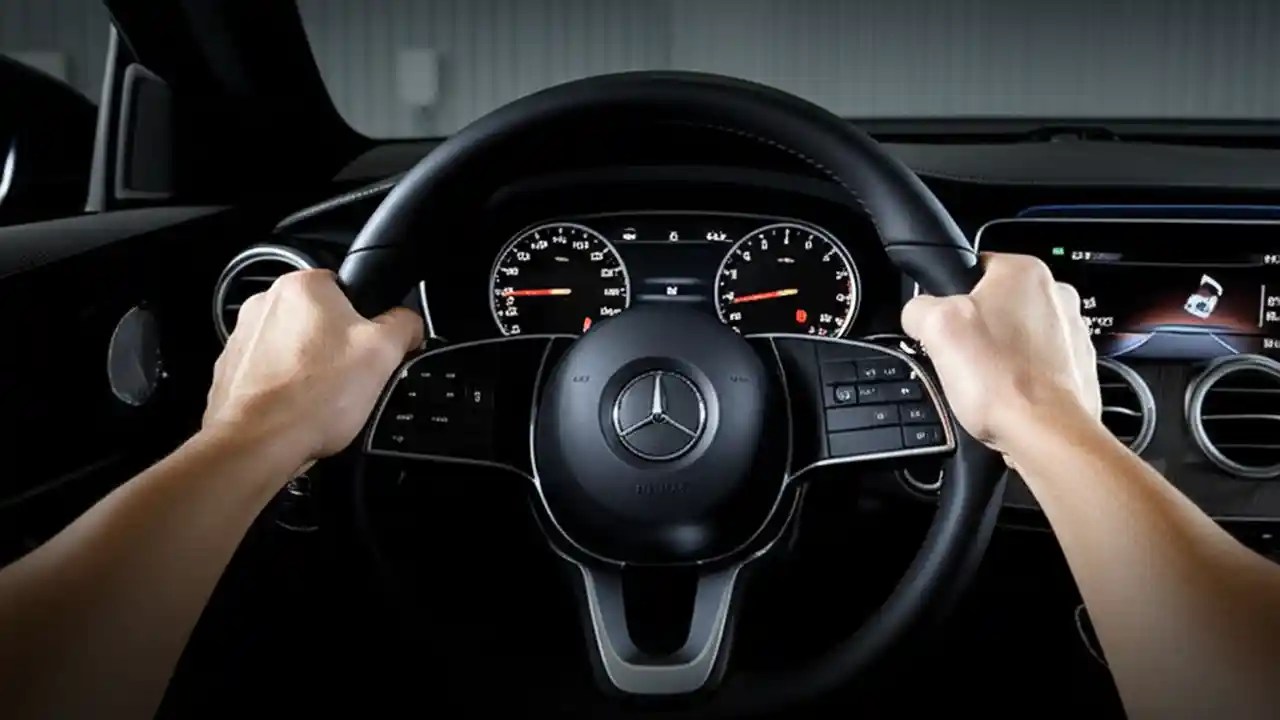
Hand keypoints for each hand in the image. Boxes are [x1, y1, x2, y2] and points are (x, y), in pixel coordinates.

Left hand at [203, 270, 422, 470]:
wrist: (259, 441)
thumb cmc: (313, 396)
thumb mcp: (384, 352)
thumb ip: (404, 324)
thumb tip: (408, 323)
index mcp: (303, 286)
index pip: (348, 290)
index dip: (368, 321)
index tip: (371, 348)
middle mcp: (266, 304)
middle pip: (321, 321)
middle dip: (338, 348)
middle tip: (351, 378)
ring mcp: (244, 337)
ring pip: (296, 349)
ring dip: (311, 369)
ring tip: (323, 397)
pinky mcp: (233, 370)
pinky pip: (273, 374)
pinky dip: (287, 389)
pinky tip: (299, 408)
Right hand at [901, 253, 1101, 450]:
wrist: (1047, 434)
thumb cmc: (1003, 382)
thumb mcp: (935, 327)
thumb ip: (919, 307)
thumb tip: (919, 313)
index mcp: (1024, 271)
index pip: (972, 268)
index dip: (949, 300)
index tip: (945, 327)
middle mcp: (1055, 295)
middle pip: (992, 305)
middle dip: (973, 331)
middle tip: (961, 358)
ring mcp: (1070, 332)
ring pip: (1012, 337)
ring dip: (996, 356)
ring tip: (985, 380)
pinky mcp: (1075, 366)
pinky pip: (1032, 365)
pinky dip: (1016, 377)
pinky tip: (1006, 393)